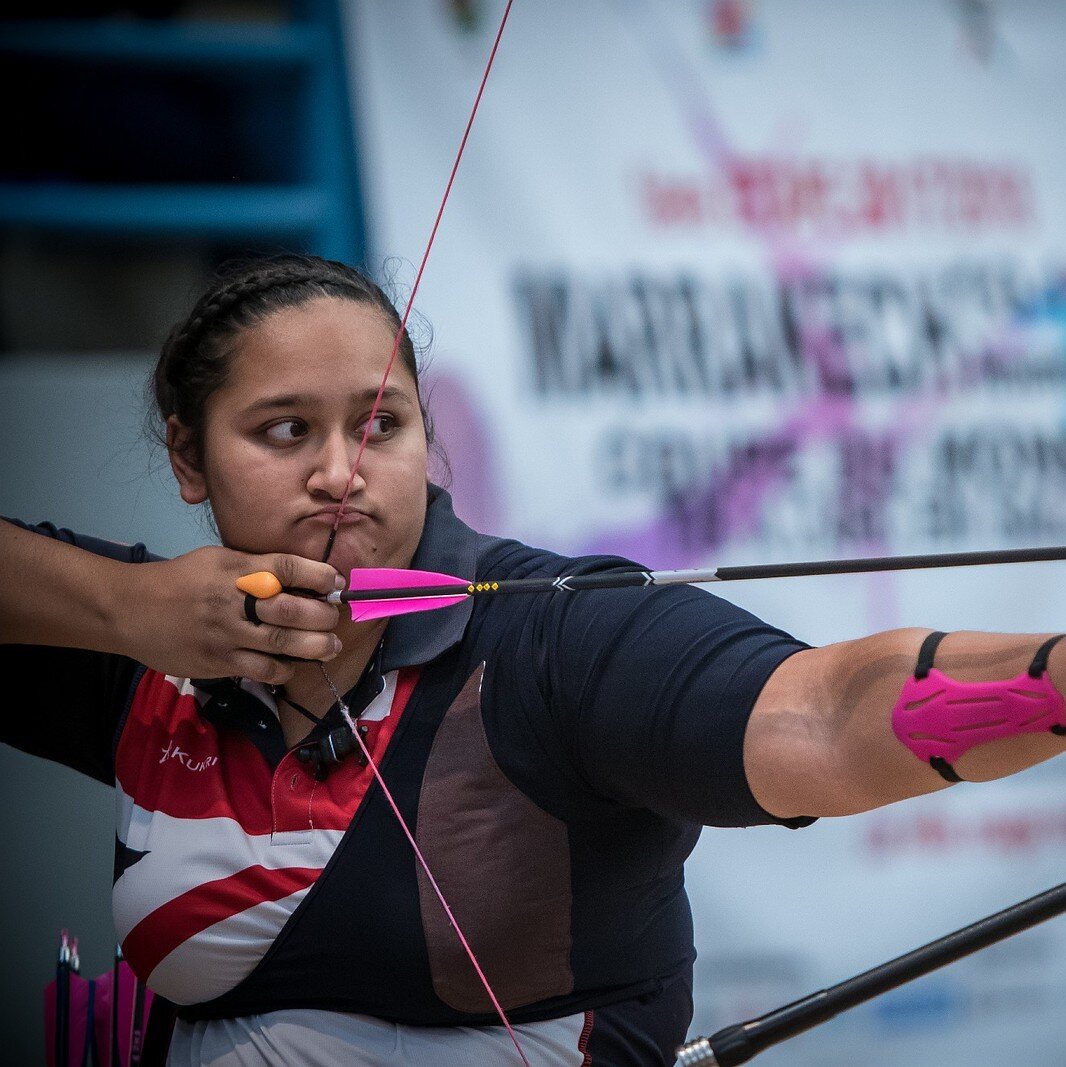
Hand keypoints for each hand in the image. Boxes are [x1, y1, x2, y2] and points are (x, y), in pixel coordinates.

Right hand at [116, 546, 342, 684]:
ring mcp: (225, 633)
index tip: (336, 582)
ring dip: (315, 647)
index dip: (318, 575)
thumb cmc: (180, 580)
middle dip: (323, 616)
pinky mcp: (217, 661)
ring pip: (282, 643)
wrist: (128, 609)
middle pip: (291, 609)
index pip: (286, 568)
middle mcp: (232, 600)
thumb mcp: (217, 560)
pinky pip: (261, 670)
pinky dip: (283, 670)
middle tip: (336, 619)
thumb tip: (300, 580)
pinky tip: (292, 666)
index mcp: (235, 569)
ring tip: (331, 647)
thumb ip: (255, 567)